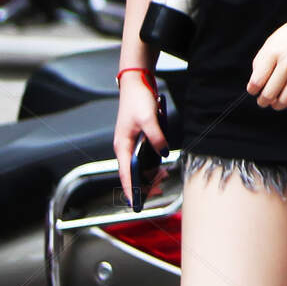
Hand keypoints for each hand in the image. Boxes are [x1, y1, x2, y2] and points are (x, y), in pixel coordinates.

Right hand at [113, 73, 167, 201]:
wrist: (136, 82)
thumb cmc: (137, 99)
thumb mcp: (149, 119)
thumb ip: (157, 137)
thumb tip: (164, 153)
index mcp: (122, 145)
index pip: (125, 173)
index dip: (130, 189)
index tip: (135, 204)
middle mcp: (124, 146)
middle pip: (132, 173)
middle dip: (144, 184)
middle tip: (159, 190)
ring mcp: (130, 142)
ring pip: (138, 166)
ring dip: (149, 174)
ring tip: (162, 178)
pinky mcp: (137, 137)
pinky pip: (143, 157)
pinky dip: (151, 164)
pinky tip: (160, 165)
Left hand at [248, 11, 286, 109]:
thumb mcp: (272, 41)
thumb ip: (261, 61)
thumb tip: (255, 84)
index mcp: (273, 52)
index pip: (257, 81)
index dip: (252, 90)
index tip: (253, 90)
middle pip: (269, 94)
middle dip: (263, 101)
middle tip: (263, 101)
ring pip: (285, 100)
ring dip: (277, 105)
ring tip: (276, 102)